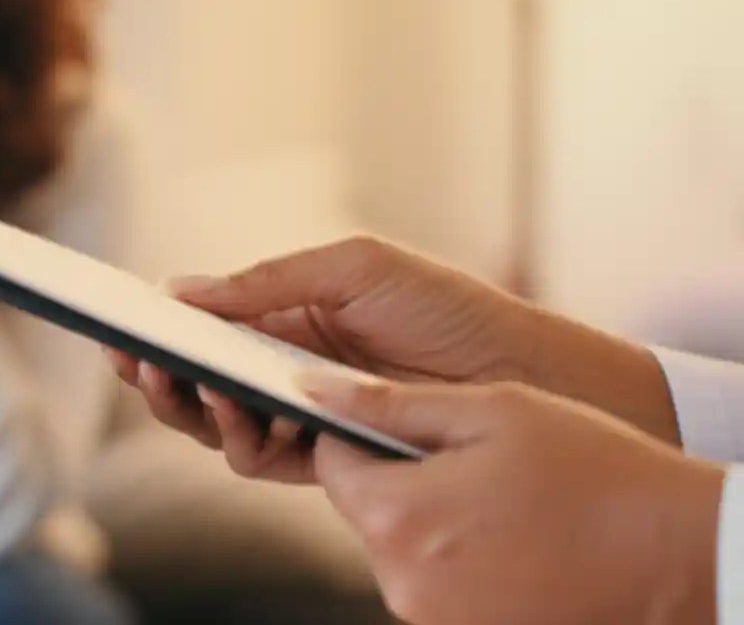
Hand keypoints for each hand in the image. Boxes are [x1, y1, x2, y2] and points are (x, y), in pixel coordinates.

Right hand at [108, 237, 680, 453]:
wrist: (522, 371)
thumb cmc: (444, 307)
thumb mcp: (353, 267)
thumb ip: (266, 281)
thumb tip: (179, 289)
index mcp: (286, 320)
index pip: (204, 330)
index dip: (157, 331)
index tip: (116, 323)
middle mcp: (286, 372)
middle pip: (197, 383)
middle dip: (154, 372)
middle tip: (130, 356)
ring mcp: (303, 418)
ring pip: (216, 426)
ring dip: (187, 404)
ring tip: (171, 376)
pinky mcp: (326, 460)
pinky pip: (258, 458)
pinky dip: (236, 434)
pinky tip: (236, 407)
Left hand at [307, 379, 721, 624]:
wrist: (678, 555)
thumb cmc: (592, 470)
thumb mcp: (492, 411)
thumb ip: (389, 402)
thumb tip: (312, 388)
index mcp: (398, 516)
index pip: (330, 460)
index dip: (360, 432)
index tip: (407, 422)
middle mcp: (399, 580)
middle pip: (365, 507)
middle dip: (400, 476)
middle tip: (473, 459)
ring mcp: (430, 616)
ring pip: (399, 545)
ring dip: (431, 518)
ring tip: (503, 500)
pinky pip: (433, 580)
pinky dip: (459, 556)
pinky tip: (513, 537)